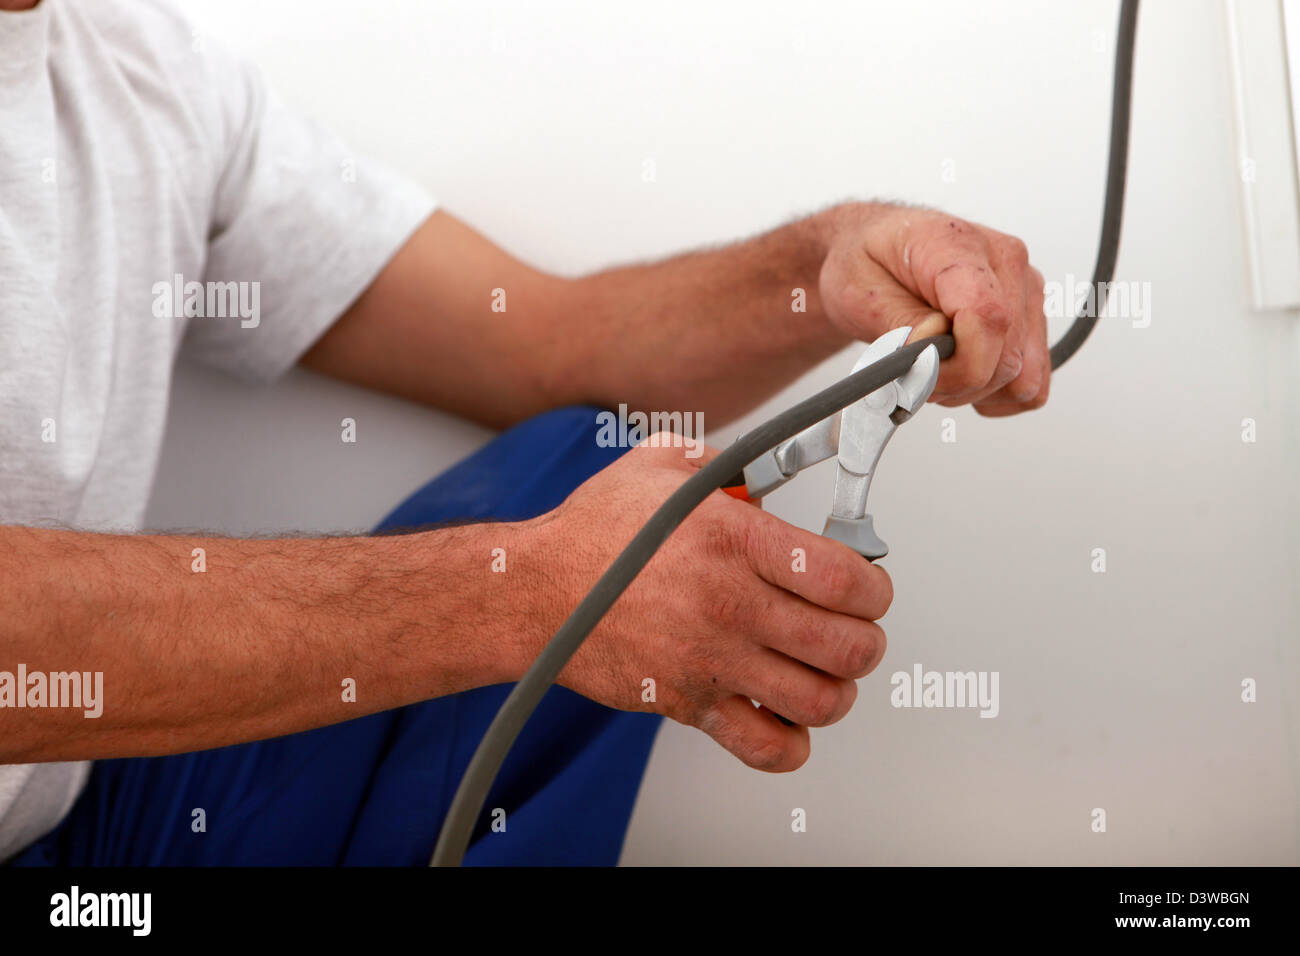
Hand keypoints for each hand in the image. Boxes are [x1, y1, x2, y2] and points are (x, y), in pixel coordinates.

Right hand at [520, 438, 891, 771]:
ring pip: (819, 701)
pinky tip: (784, 714)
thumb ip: (725, 464)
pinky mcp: (688, 703)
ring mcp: (711, 660)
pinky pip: (765, 748)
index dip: (874, 587)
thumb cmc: (592, 535)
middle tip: (853, 629)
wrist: (532, 593)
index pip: (846, 579)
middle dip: (865, 639)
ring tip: (823, 671)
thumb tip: (765, 477)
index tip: (867, 586)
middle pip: (848, 645)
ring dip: (836, 689)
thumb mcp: (661, 465)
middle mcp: (729, 604)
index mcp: (733, 541)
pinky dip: (791, 742)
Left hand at [818, 202, 1049, 415]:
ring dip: (975, 390)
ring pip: (1023, 378)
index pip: (989, 317)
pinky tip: (961, 375)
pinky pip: (1032, 385)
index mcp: (960, 245)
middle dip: (955, 383)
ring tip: (936, 369)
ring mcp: (1026, 291)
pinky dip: (995, 393)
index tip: (919, 372)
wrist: (874, 249)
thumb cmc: (865, 264)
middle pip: (1006, 358)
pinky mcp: (1032, 319)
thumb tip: (933, 355)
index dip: (958, 364)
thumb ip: (901, 325)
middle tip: (914, 372)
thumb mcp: (859, 292)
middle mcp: (1007, 263)